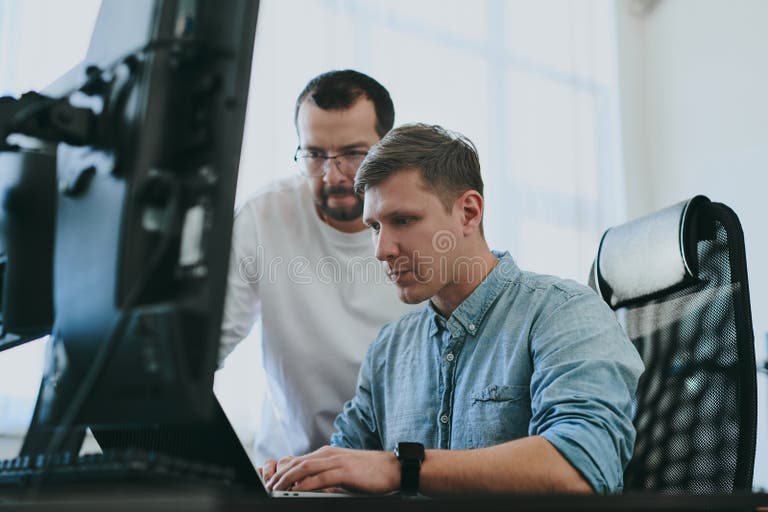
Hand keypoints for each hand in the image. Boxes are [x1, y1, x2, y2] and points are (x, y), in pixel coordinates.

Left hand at [265, 446, 399, 494]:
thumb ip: (327, 475)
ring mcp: (337, 461)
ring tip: (277, 489)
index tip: (271, 482)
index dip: (282, 470)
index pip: (298, 460)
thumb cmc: (369, 472)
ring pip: (305, 468)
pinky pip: (321, 477)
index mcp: (327, 453)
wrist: (392, 468)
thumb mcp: (343, 471)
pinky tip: (298, 490)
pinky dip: (307, 484)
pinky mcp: (345, 471)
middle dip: (280, 475)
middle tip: (268, 487)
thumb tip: (309, 487)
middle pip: (297, 462)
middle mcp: (329, 454)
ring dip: (288, 479)